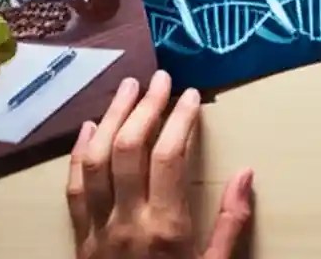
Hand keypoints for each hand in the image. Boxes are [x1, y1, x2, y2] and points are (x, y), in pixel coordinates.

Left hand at [67, 71, 253, 258]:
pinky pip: (73, 189)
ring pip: (95, 160)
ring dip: (112, 118)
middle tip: (161, 79)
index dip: (179, 119)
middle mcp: (127, 223)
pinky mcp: (80, 240)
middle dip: (146, 107)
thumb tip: (247, 174)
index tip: (191, 95)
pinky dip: (79, 153)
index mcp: (166, 229)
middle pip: (129, 148)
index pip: (169, 156)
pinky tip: (90, 128)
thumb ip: (232, 224)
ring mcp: (98, 231)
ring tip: (128, 88)